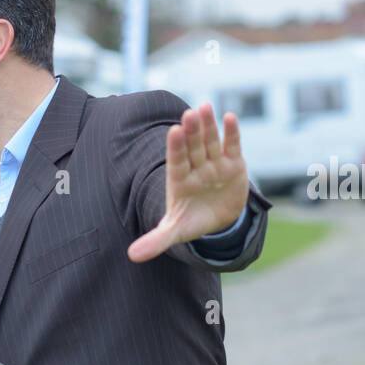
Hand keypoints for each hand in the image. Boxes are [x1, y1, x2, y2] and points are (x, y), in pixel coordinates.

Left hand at [128, 102, 248, 262]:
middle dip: (191, 131)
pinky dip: (231, 133)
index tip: (173, 132)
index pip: (176, 162)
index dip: (175, 147)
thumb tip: (132, 256)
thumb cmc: (193, 222)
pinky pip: (232, 145)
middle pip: (193, 147)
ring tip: (204, 108)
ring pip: (210, 142)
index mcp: (179, 181)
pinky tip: (229, 117)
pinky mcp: (233, 164)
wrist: (219, 220)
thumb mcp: (175, 233)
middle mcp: (196, 168)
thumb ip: (155, 240)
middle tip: (189, 114)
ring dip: (208, 126)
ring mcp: (214, 164)